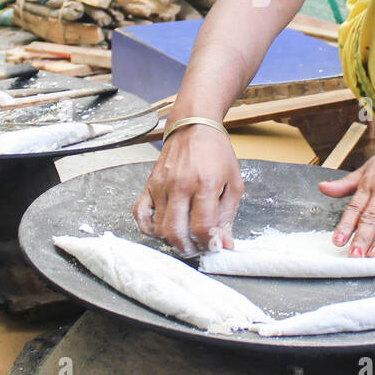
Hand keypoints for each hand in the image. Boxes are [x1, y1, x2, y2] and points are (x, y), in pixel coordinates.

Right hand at [133, 124, 242, 255]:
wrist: (194, 126)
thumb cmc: (216, 153)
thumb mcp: (233, 182)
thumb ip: (228, 216)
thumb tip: (224, 244)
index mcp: (205, 184)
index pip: (202, 227)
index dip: (208, 243)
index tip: (213, 245)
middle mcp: (180, 185)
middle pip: (176, 232)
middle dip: (189, 248)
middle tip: (198, 247)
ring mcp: (161, 185)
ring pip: (159, 228)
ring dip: (172, 240)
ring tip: (185, 238)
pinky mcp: (149, 185)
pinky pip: (140, 215)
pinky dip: (148, 228)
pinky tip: (163, 228)